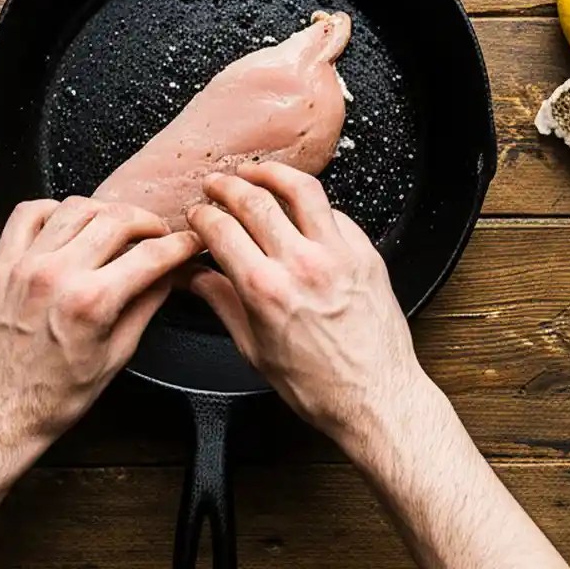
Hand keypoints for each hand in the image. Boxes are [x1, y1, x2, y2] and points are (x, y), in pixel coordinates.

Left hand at [0, 197, 201, 465]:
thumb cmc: (55, 396)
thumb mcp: (116, 356)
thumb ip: (145, 306)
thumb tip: (167, 274)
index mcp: (91, 303)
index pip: (150, 255)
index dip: (180, 245)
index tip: (190, 242)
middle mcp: (57, 275)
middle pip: (117, 219)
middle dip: (148, 222)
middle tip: (158, 234)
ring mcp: (25, 265)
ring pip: (76, 207)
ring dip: (106, 212)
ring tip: (118, 228)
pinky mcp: (1, 264)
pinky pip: (28, 213)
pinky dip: (54, 209)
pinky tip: (68, 223)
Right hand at [185, 162, 427, 442]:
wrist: (375, 397)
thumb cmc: (317, 385)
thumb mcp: (253, 349)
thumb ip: (221, 302)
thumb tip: (194, 277)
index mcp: (265, 290)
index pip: (222, 230)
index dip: (202, 216)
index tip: (198, 214)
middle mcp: (302, 264)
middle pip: (255, 199)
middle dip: (227, 185)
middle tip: (216, 184)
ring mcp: (338, 254)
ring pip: (301, 189)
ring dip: (272, 173)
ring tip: (255, 172)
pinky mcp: (366, 254)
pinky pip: (335, 213)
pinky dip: (311, 204)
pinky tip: (299, 207)